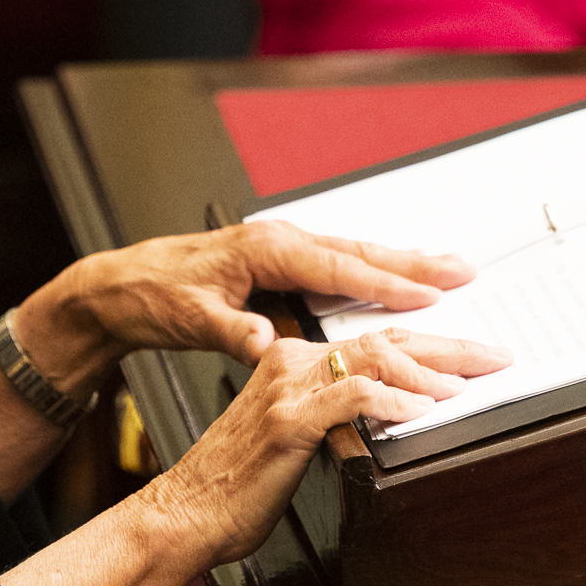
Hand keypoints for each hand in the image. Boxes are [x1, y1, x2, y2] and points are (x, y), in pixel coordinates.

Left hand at [15, 223, 477, 392]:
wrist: (123, 285)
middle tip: (462, 270)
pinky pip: (336, 263)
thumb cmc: (154, 297)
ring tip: (446, 269)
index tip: (427, 295)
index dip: (385, 284)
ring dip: (399, 262)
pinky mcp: (277, 260)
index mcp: (264, 251)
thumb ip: (232, 333)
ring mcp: (280, 248)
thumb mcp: (192, 321)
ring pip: (352, 254)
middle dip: (413, 262)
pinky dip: (371, 269)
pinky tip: (392, 278)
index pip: (337, 269)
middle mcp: (277, 241)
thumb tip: (266, 344)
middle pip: (357, 252)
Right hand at [144, 328, 508, 569]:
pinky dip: (394, 402)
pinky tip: (422, 413)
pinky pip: (353, 398)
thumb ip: (330, 416)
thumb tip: (384, 417)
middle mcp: (289, 364)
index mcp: (290, 362)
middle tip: (493, 357)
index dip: (428, 347)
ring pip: (374, 359)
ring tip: (469, 385)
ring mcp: (287, 389)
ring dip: (432, 373)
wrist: (187, 512)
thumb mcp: (290, 436)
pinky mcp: (288, 421)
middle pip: (384, 341)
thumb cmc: (234, 485)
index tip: (469, 359)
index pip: (373, 342)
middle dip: (448, 349)